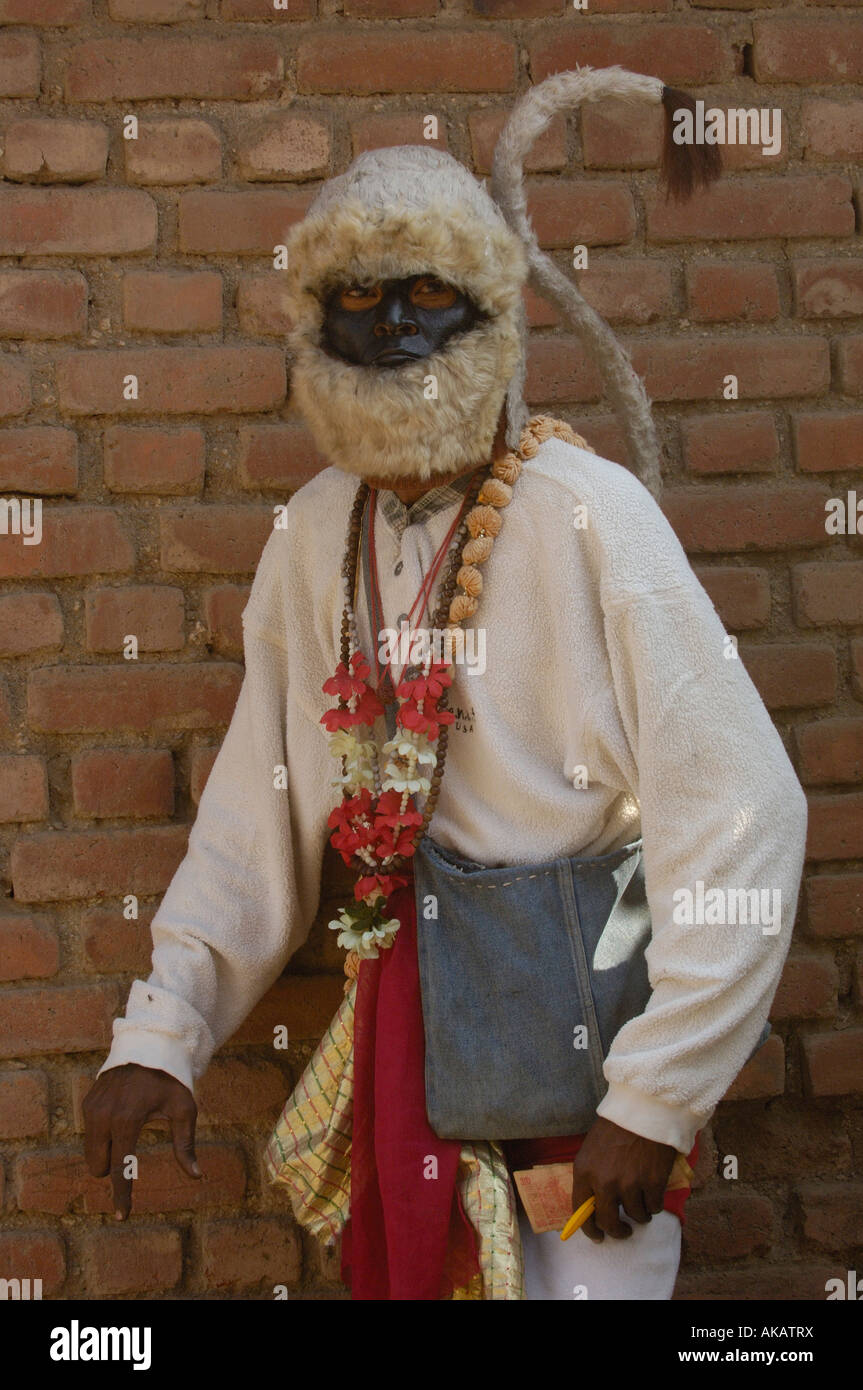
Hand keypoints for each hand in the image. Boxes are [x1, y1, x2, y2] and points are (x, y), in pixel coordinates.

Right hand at [83, 1063, 199, 1219]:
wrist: (148, 1045)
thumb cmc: (171, 1080)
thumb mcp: (184, 1109)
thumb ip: (186, 1145)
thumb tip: (197, 1176)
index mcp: (127, 1120)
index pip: (121, 1167)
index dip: (122, 1195)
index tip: (122, 1217)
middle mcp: (104, 1116)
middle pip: (100, 1165)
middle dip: (115, 1166)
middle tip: (135, 1148)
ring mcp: (92, 1109)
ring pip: (92, 1152)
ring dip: (108, 1151)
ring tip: (131, 1127)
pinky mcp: (87, 1103)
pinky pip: (91, 1134)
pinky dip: (103, 1135)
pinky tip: (122, 1116)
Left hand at [570, 1115, 675, 1242]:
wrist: (644, 1109)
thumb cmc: (617, 1126)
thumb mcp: (592, 1149)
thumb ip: (591, 1177)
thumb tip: (593, 1206)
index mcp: (584, 1171)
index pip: (580, 1210)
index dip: (589, 1229)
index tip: (598, 1236)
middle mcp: (604, 1182)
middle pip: (608, 1222)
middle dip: (617, 1231)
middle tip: (624, 1231)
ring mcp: (629, 1184)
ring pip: (636, 1216)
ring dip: (640, 1213)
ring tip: (643, 1201)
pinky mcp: (652, 1183)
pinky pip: (654, 1207)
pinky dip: (655, 1204)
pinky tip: (654, 1190)